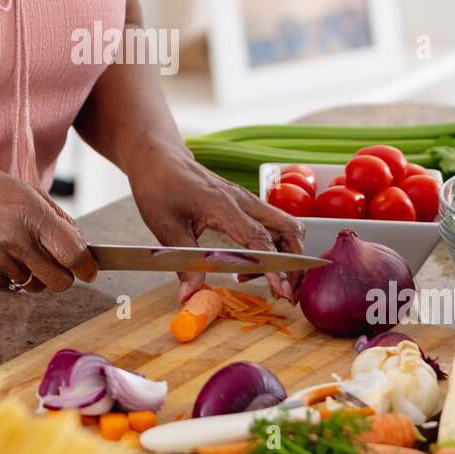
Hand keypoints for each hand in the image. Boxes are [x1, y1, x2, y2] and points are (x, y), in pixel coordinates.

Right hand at [0, 160, 97, 292]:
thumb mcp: (27, 191)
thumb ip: (57, 219)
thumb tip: (80, 245)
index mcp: (34, 215)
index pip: (74, 254)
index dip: (87, 266)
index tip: (89, 270)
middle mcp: (17, 240)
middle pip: (59, 281)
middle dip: (64, 276)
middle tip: (57, 265)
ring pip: (34, 286)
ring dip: (33, 274)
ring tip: (17, 251)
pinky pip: (9, 286)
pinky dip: (9, 275)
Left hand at [128, 148, 305, 302]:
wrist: (159, 158)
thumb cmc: (159, 185)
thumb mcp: (164, 226)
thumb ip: (183, 262)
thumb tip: (189, 295)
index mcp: (223, 205)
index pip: (260, 239)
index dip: (274, 267)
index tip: (281, 290)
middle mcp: (242, 200)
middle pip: (289, 228)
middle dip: (295, 262)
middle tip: (286, 291)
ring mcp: (246, 201)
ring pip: (285, 226)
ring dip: (286, 255)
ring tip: (264, 280)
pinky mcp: (245, 204)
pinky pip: (272, 225)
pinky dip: (274, 247)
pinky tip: (250, 265)